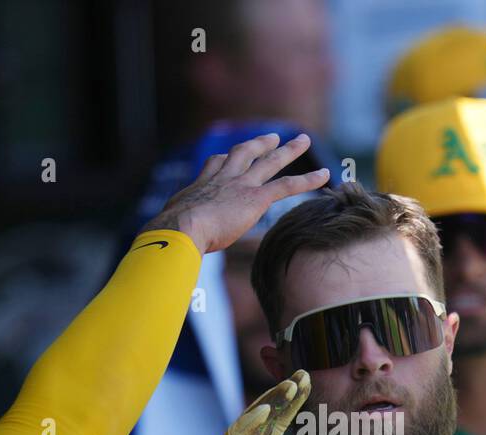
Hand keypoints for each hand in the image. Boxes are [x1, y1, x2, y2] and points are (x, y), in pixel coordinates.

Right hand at [143, 133, 329, 253]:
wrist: (180, 228)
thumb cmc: (170, 235)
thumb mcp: (170, 229)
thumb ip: (174, 231)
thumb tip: (160, 247)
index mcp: (201, 185)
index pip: (215, 164)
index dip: (222, 160)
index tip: (225, 155)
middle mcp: (222, 178)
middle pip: (243, 153)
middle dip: (259, 144)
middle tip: (273, 137)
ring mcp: (240, 185)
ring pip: (270, 162)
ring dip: (288, 150)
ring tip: (303, 139)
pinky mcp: (255, 199)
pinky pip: (287, 186)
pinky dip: (308, 180)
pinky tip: (326, 175)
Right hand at [168, 370, 338, 434]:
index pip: (279, 425)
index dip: (293, 404)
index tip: (310, 384)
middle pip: (265, 416)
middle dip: (283, 394)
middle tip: (303, 374)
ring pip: (249, 421)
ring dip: (268, 401)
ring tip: (289, 386)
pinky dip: (248, 423)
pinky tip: (265, 409)